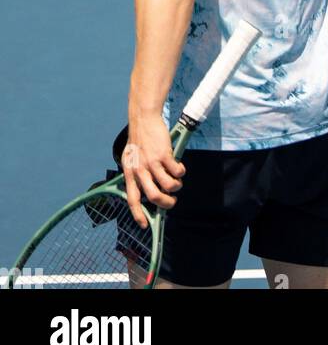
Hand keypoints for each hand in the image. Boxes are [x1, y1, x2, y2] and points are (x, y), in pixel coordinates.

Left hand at [123, 111, 184, 227]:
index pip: (132, 199)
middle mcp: (140, 170)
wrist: (143, 119)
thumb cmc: (139, 139)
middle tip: (172, 201)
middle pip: (153, 196)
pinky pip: (177, 171)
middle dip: (166, 203)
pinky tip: (179, 167)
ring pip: (168, 185)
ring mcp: (152, 162)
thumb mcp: (132, 158)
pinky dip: (181, 172)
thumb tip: (147, 189)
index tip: (144, 225)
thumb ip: (137, 173)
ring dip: (176, 187)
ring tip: (177, 182)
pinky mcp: (164, 154)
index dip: (138, 214)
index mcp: (130, 173)